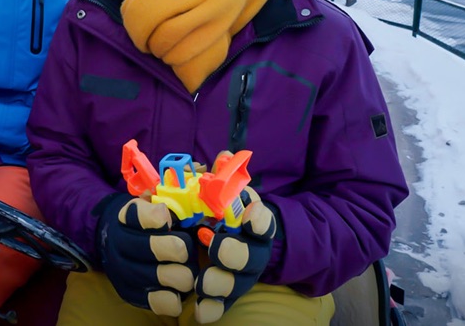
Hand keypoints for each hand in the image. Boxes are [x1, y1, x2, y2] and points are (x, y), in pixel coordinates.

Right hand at [97, 194, 196, 316]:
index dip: (161, 218)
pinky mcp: (131, 294)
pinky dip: (176, 296)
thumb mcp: (148, 204)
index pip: (144, 215)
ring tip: (185, 269)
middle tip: (186, 250)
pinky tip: (176, 288)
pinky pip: (164, 302)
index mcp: (126, 217)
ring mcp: (124, 272)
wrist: (113, 242)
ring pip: (169, 277)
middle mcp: (120, 244)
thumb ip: (165, 201)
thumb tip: (186, 203)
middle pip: (162, 248)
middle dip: (182, 249)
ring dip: (184, 274)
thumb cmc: (142, 223)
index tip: (168, 219)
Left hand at [194, 187, 275, 323]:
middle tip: (217, 248)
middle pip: (251, 258)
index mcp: (253, 225)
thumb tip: (224, 155)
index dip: (260, 219)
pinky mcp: (226, 294)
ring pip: (236, 284)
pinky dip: (213, 308)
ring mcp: (240, 275)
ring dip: (220, 283)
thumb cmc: (221, 211)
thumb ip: (223, 175)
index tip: (250, 214)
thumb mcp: (223, 192)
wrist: (225, 238)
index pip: (264, 222)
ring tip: (203, 282)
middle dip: (235, 254)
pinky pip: (222, 305)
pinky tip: (200, 310)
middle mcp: (252, 252)